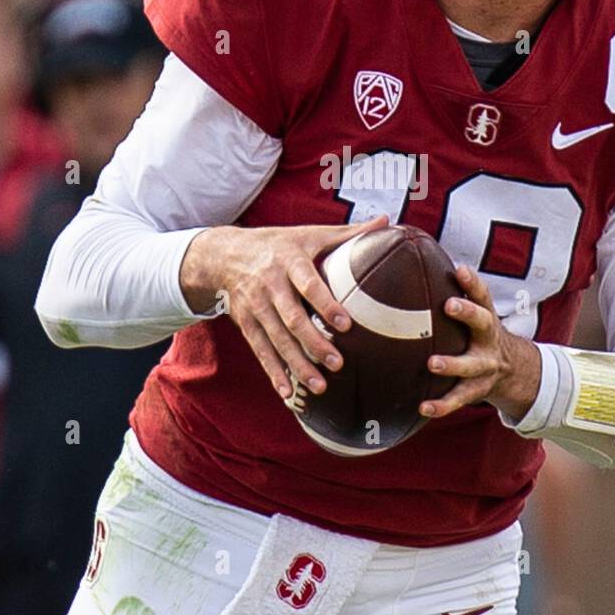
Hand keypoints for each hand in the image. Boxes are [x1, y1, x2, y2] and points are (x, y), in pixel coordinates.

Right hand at [179, 214, 388, 399]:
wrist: (225, 255)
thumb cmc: (279, 244)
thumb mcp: (310, 233)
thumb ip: (348, 233)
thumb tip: (389, 221)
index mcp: (289, 259)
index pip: (308, 283)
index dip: (325, 303)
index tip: (346, 324)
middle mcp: (270, 284)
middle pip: (291, 318)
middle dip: (313, 342)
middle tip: (337, 363)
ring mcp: (255, 306)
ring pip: (276, 340)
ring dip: (297, 364)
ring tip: (320, 385)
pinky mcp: (246, 324)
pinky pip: (260, 351)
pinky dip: (274, 372)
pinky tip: (288, 393)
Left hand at [419, 265, 540, 421]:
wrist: (512, 370)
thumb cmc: (476, 333)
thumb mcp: (474, 312)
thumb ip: (449, 292)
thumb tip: (414, 261)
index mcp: (486, 317)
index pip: (482, 295)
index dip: (472, 282)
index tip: (460, 270)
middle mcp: (488, 340)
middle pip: (482, 323)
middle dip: (467, 313)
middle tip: (449, 305)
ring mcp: (484, 367)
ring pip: (469, 366)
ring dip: (452, 364)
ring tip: (432, 363)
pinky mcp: (475, 391)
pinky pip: (458, 399)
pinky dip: (441, 405)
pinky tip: (423, 407)